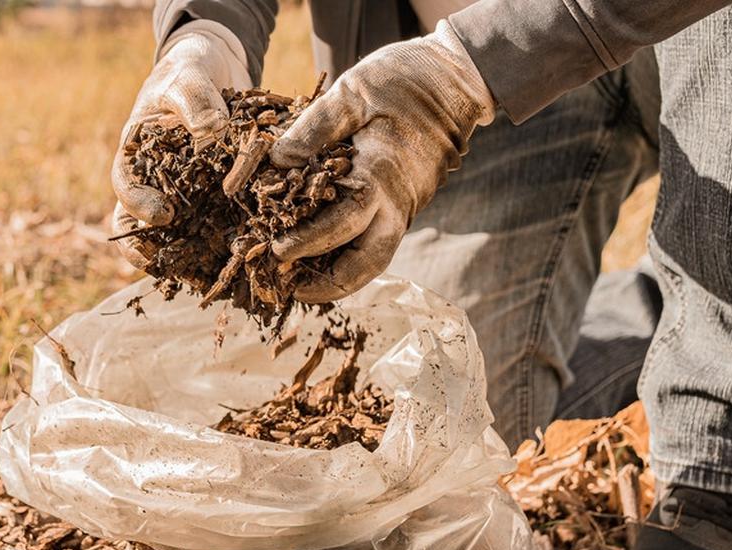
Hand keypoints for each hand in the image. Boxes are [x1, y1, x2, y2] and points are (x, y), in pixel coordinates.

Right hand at [111, 20, 250, 268]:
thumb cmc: (188, 73)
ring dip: (188, 258)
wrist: (212, 74)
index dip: (137, 206)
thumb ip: (194, 99)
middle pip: (141, 227)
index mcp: (136, 156)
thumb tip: (211, 128)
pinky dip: (225, 246)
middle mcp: (154, 184)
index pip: (125, 187)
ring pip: (178, 236)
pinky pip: (216, 228)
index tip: (161, 214)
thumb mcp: (187, 77)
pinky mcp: (213, 201)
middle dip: (152, 251)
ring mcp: (183, 197)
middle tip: (170, 267)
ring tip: (208, 276)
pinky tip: (245, 259)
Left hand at [269, 21, 492, 301]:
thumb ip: (312, 130)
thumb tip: (275, 162)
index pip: (341, 226)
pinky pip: (379, 239)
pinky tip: (322, 251)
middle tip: (290, 287)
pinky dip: (351, 253)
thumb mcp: (350, 93)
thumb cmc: (402, 80)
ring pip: (376, 258)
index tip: (276, 251)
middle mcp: (397, 202)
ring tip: (301, 279)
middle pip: (367, 264)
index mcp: (381, 176)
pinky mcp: (407, 202)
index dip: (307, 244)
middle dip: (329, 285)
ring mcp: (406, 205)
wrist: (456, 78)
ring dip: (341, 276)